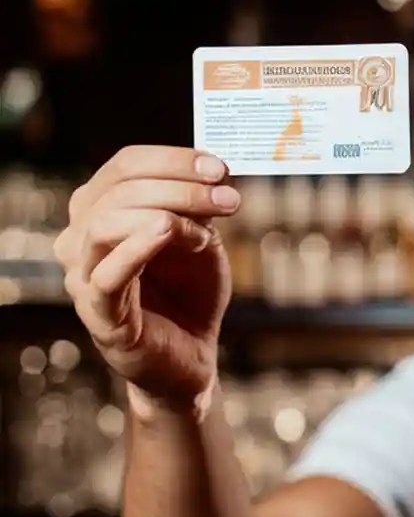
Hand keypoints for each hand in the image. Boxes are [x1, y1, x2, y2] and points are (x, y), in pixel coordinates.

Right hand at [53, 146, 241, 410]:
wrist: (193, 356)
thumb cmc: (191, 294)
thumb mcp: (200, 241)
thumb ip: (196, 210)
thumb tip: (210, 174)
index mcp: (102, 211)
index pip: (125, 166)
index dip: (173, 160)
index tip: (221, 167)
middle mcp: (81, 238)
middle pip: (118, 191)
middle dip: (179, 187)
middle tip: (229, 197)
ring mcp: (84, 276)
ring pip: (104, 224)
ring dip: (164, 212)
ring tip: (209, 224)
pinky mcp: (99, 314)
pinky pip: (107, 276)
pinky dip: (136, 247)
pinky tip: (168, 231)